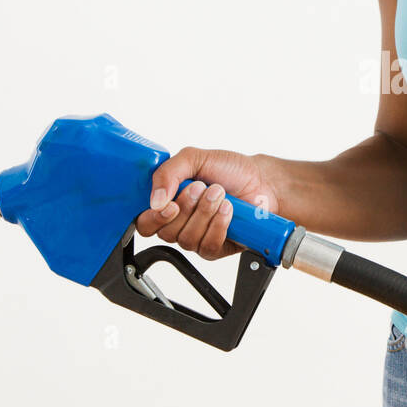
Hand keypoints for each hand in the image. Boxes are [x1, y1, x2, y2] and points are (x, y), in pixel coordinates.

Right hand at [134, 147, 280, 261]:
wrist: (261, 180)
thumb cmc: (229, 170)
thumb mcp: (194, 158)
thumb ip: (167, 172)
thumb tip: (154, 200)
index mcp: (167, 202)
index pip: (145, 223)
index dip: (154, 218)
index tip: (171, 204)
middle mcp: (179, 223)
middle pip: (166, 232)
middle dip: (187, 208)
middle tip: (202, 188)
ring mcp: (196, 237)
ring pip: (187, 239)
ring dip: (205, 213)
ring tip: (220, 194)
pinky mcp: (215, 248)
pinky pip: (208, 246)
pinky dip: (219, 225)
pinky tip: (228, 210)